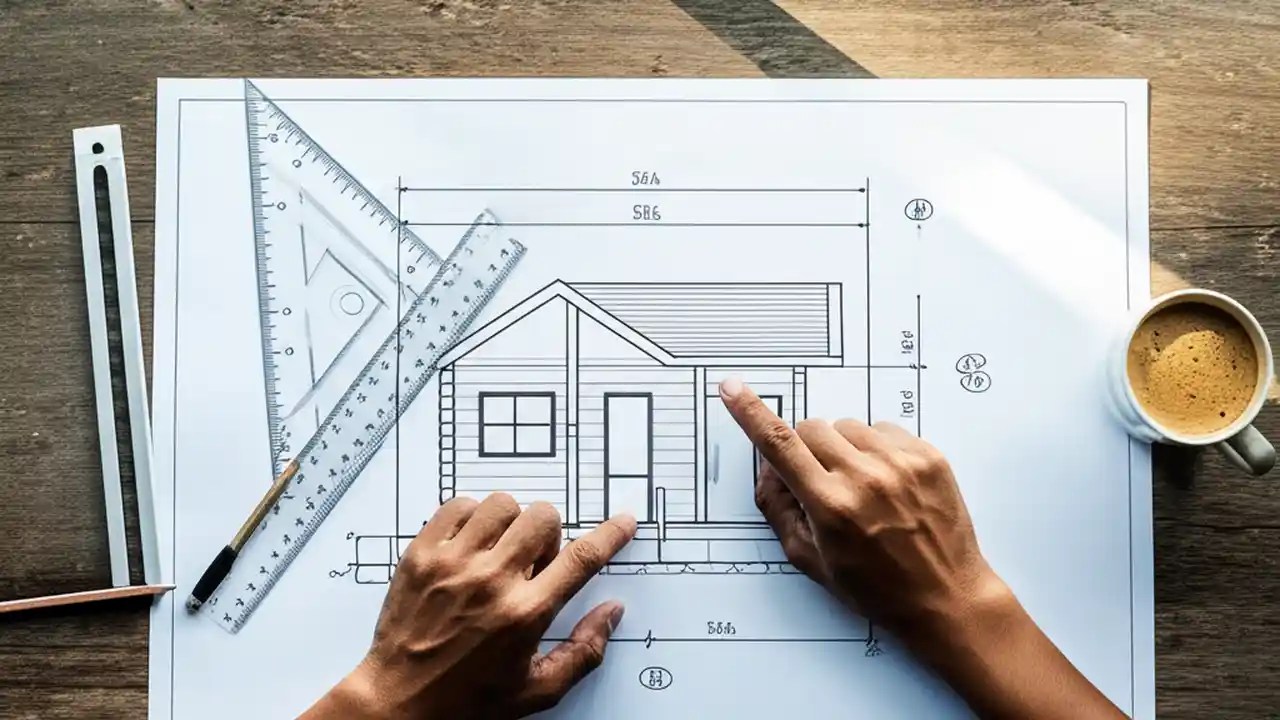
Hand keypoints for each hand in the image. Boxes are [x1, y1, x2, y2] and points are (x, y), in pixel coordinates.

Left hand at [302, 494, 636, 719]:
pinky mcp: (420, 555)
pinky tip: (470, 544)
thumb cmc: (467, 702)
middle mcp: (490, 582)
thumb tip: (612, 612)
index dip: (610, 536)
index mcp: (524, 615)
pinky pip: (456, 506)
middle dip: (550, 533)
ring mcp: (451, 564)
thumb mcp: (536, 690)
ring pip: (501, 504)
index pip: (580, 559)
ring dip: (510, 522)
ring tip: (499, 551)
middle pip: (542, 517)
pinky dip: (470, 517)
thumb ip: (583, 651)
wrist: (398, 702)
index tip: (623, 523)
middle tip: (534, 561)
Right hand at [718, 378, 995, 646]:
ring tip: (862, 487)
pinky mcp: (928, 456)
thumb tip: (767, 468)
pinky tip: (888, 483)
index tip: (731, 389)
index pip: (779, 446)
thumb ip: (779, 509)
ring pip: (848, 426)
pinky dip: (877, 449)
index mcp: (830, 506)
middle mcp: (865, 478)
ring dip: (844, 448)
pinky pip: (885, 429)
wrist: (945, 597)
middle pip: (812, 429)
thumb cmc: (876, 588)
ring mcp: (900, 464)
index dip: (749, 413)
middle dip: (806, 450)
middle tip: (822, 483)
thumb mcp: (811, 560)